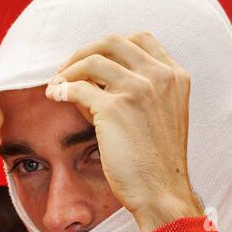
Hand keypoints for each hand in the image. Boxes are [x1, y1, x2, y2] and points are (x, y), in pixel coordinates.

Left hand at [47, 32, 203, 231]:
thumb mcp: (162, 115)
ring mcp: (138, 90)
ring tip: (58, 85)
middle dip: (84, 51)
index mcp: (175, 76)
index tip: (93, 60)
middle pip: (112, 42)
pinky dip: (62, 90)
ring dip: (69, 70)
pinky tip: (56, 97)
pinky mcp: (114, 108)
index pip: (141, 39)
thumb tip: (95, 79)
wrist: (161, 192)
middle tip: (66, 68)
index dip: (111, 46)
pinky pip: (78, 88)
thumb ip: (141, 91)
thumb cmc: (157, 162)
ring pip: (92, 61)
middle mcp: (159, 76)